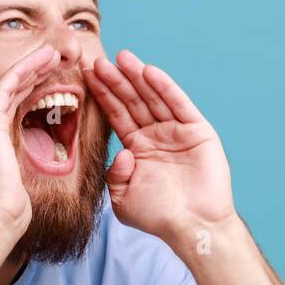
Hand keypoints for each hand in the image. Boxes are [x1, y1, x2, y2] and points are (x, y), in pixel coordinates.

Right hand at [0, 43, 59, 236]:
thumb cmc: (8, 212)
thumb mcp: (16, 184)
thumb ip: (21, 168)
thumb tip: (37, 166)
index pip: (6, 108)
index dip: (27, 90)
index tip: (47, 80)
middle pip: (6, 92)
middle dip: (29, 74)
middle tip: (51, 60)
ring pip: (7, 84)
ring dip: (30, 66)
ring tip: (51, 55)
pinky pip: (7, 86)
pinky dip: (25, 70)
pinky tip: (43, 60)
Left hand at [85, 49, 235, 244]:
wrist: (192, 226)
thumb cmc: (158, 216)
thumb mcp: (122, 198)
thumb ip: (113, 175)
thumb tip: (122, 153)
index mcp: (137, 148)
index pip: (117, 115)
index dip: (103, 95)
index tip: (86, 76)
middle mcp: (156, 135)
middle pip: (132, 101)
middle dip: (116, 81)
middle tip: (98, 60)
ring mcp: (177, 131)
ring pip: (153, 98)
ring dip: (137, 77)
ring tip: (121, 58)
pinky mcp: (197, 131)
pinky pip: (178, 104)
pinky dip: (164, 87)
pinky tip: (149, 72)